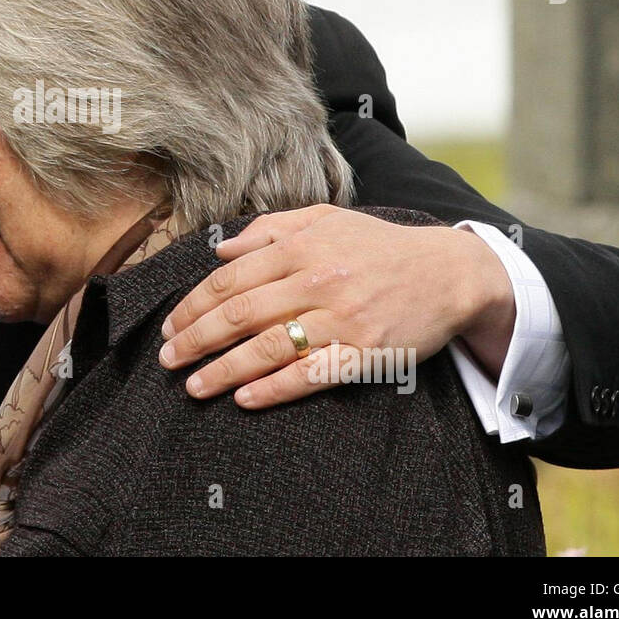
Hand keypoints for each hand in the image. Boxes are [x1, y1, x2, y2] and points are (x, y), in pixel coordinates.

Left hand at [158, 205, 515, 407]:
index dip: (194, 306)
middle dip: (196, 339)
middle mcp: (317, 281)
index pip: (230, 279)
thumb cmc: (379, 247)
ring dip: (224, 370)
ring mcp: (341, 318)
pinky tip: (245, 399)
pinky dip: (274, 389)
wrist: (449, 272)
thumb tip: (221, 249)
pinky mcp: (365, 352)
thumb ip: (270, 230)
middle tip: (168, 359)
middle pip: (240, 314)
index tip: (171, 326)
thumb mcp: (325, 220)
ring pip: (268, 348)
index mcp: (301, 247)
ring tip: (194, 386)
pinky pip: (311, 375)